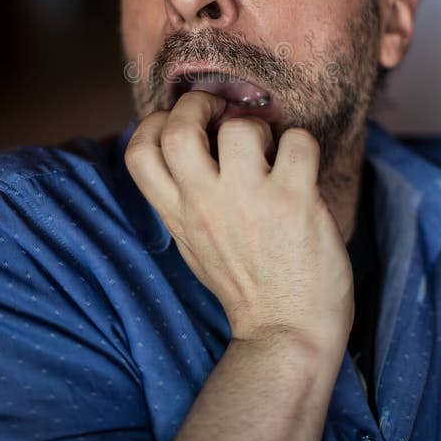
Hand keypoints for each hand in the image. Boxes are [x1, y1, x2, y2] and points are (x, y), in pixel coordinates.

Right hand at [125, 91, 353, 358]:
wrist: (289, 335)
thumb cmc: (247, 287)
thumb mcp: (197, 245)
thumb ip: (186, 201)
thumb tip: (191, 150)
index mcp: (179, 215)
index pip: (138, 154)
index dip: (152, 122)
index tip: (176, 120)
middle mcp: (206, 205)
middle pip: (177, 129)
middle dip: (198, 104)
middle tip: (221, 112)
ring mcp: (250, 201)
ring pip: (241, 128)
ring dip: (259, 126)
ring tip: (269, 149)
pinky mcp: (293, 202)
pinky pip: (297, 141)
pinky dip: (302, 143)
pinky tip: (301, 165)